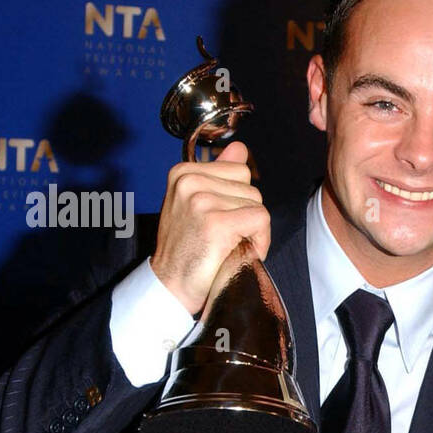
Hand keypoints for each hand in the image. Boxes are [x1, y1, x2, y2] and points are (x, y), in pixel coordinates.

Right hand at [150, 141, 270, 315]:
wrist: (171, 286)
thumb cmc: (187, 249)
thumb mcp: (197, 204)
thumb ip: (219, 174)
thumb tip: (239, 147)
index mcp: (183, 172)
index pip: (239, 169)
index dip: (240, 200)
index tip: (222, 222)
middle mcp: (189, 181)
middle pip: (250, 186)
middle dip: (248, 215)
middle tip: (227, 238)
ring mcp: (201, 200)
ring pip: (257, 203)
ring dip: (253, 230)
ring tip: (229, 246)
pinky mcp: (215, 221)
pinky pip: (260, 219)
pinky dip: (259, 239)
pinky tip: (238, 251)